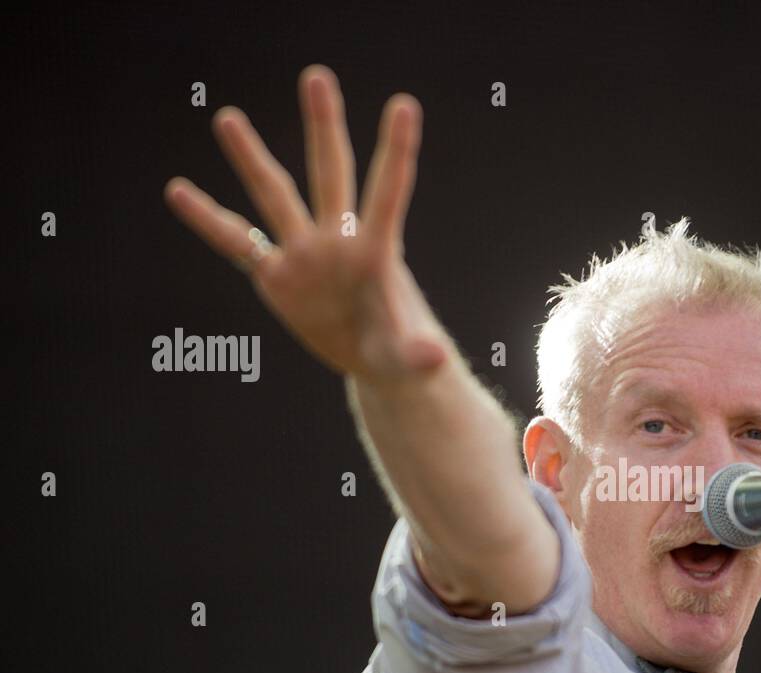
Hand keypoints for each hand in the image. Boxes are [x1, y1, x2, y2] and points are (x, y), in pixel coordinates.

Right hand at [163, 65, 450, 380]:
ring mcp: (304, 254)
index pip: (387, 193)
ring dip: (251, 159)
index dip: (396, 151)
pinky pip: (235, 243)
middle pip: (330, 174)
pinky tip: (178, 191)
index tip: (405, 104)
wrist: (377, 359)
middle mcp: (338, 241)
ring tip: (228, 117)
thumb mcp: (411, 358)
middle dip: (324, 128)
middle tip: (317, 77)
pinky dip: (207, 220)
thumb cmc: (402, 352)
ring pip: (275, 196)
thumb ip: (419, 354)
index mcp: (377, 252)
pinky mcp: (276, 276)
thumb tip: (434, 358)